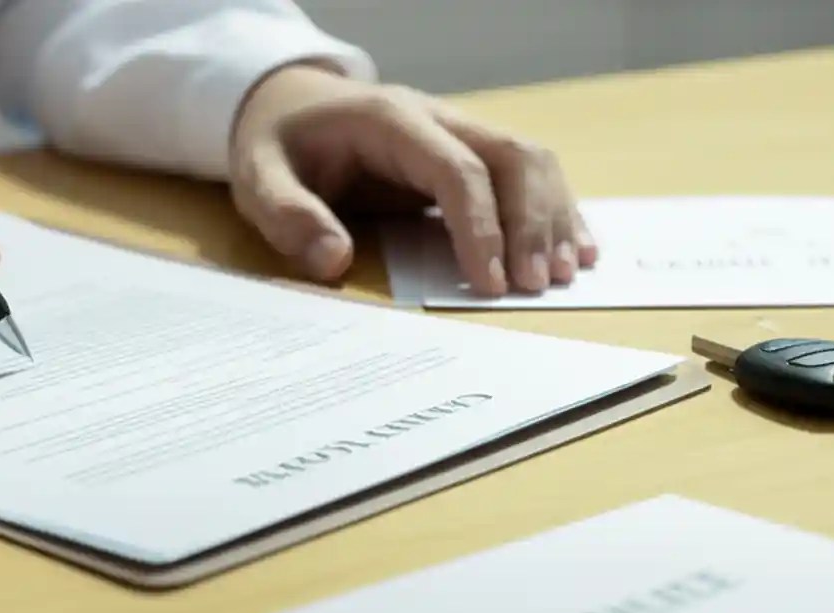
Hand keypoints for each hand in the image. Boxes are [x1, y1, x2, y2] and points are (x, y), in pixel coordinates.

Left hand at [229, 65, 596, 293]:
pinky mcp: (466, 152)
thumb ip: (289, 217)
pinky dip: (553, 210)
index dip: (481, 226)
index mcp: (390, 122)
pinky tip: (574, 248)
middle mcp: (436, 118)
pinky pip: (524, 173)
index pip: (456, 169)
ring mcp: (457, 131)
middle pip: (511, 157)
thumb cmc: (277, 145)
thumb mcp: (259, 178)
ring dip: (553, 217)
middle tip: (539, 284)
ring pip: (529, 161)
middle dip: (533, 222)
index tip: (490, 283)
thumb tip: (334, 261)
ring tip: (565, 274)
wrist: (287, 106)